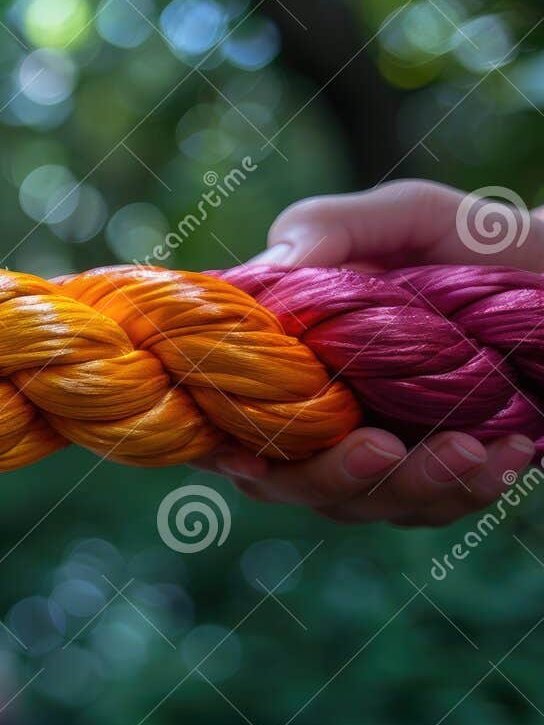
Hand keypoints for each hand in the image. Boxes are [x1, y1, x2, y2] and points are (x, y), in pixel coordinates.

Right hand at [197, 179, 539, 525]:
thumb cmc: (476, 243)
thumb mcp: (408, 216)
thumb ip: (329, 227)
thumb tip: (263, 274)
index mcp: (283, 350)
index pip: (217, 412)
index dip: (214, 444)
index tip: (245, 456)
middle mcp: (312, 410)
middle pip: (279, 479)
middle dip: (325, 477)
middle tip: (379, 448)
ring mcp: (367, 450)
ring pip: (354, 505)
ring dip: (410, 487)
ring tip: (473, 447)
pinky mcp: (429, 478)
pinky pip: (431, 509)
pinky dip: (468, 490)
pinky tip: (510, 451)